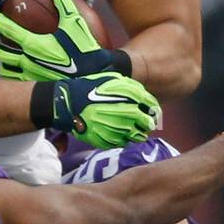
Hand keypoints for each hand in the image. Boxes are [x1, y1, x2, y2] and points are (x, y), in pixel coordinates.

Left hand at [0, 0, 130, 81]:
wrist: (90, 79)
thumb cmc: (83, 51)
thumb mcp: (75, 24)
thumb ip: (64, 5)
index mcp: (34, 44)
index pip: (10, 31)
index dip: (1, 23)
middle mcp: (28, 61)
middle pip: (2, 53)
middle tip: (1, 40)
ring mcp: (30, 76)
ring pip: (7, 70)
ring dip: (5, 63)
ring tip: (8, 58)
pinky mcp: (36, 87)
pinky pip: (17, 82)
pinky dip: (13, 76)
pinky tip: (18, 73)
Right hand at [37, 73, 161, 148]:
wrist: (69, 102)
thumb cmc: (91, 88)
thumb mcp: (114, 80)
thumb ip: (132, 89)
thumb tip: (144, 99)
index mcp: (132, 97)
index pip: (153, 107)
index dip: (153, 110)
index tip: (151, 112)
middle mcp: (129, 114)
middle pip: (148, 124)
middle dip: (147, 123)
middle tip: (143, 123)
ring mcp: (119, 129)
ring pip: (137, 137)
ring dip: (137, 134)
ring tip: (131, 129)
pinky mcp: (108, 140)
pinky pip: (122, 143)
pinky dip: (122, 139)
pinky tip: (117, 132)